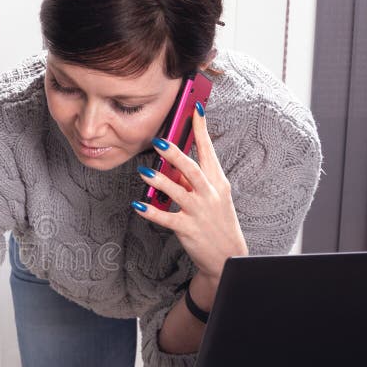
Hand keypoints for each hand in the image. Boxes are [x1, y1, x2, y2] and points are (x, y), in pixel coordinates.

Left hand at [133, 103, 248, 283]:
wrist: (228, 257)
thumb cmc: (217, 222)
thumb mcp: (214, 197)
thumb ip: (195, 180)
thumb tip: (174, 163)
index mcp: (218, 183)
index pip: (209, 151)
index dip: (202, 130)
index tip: (195, 109)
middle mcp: (210, 194)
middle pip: (192, 169)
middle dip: (176, 154)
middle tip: (159, 141)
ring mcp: (200, 212)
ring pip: (178, 192)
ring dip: (160, 181)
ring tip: (144, 172)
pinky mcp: (189, 229)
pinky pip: (167, 219)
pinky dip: (152, 212)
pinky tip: (138, 206)